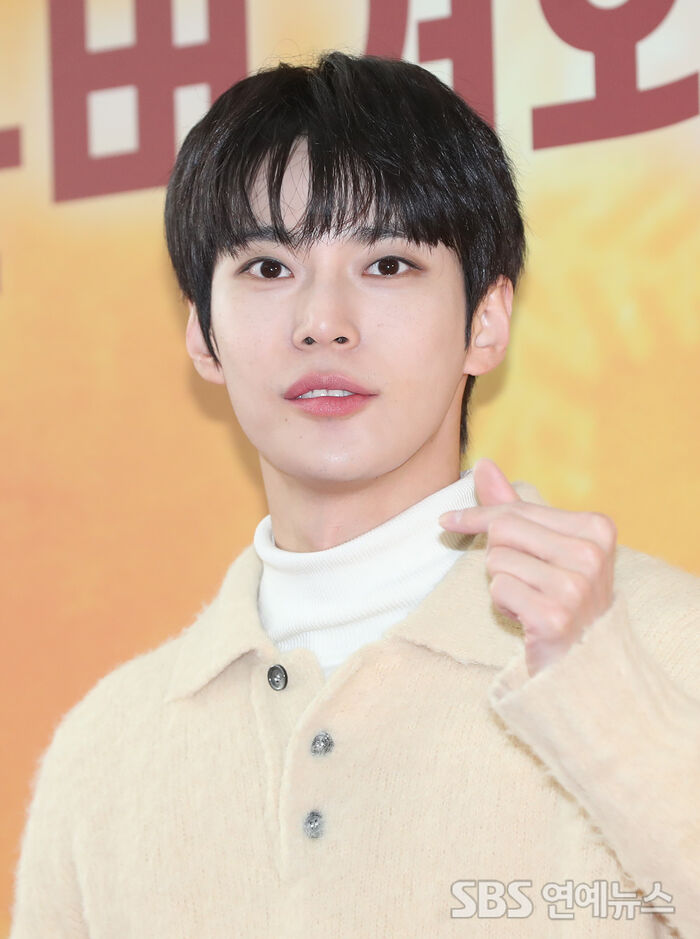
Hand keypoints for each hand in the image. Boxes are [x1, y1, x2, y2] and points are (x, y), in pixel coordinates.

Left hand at [439, 458, 616, 675]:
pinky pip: (499, 589)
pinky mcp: (554, 617)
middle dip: (498, 555)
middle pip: (504, 530)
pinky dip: (503, 604)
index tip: (447, 520)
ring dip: (503, 583)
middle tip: (522, 580)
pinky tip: (528, 618)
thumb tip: (482, 464)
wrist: (585, 663)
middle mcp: (592, 554)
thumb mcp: (545, 547)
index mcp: (597, 528)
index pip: (516, 509)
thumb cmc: (561, 598)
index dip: (478, 517)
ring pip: (498, 561)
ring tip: (531, 600)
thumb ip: (514, 506)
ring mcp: (576, 587)